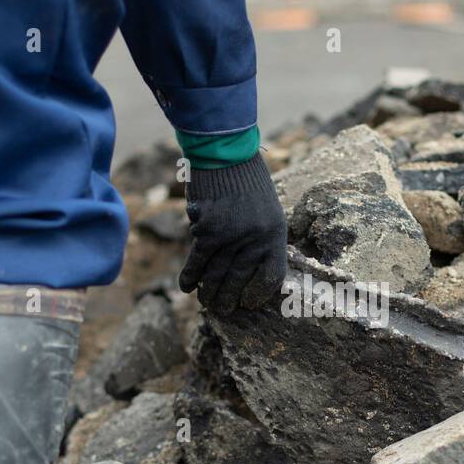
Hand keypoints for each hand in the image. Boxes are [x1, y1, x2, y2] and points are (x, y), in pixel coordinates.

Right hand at [178, 153, 287, 313]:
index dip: (259, 294)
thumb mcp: (269, 209)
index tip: (248, 303)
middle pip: (241, 280)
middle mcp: (256, 239)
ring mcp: (231, 237)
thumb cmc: (248, 182)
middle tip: (222, 309)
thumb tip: (249, 268)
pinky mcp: (208, 232)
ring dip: (209, 292)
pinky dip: (190, 276)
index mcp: (275, 235)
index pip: (272, 277)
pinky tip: (187, 288)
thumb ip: (263, 238)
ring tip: (206, 302)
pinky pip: (198, 262)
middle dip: (229, 298)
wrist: (226, 154)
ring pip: (217, 274)